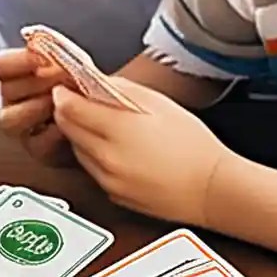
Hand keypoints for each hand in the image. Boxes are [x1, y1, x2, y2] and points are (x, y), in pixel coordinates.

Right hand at [0, 47, 77, 165]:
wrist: (109, 116)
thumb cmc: (87, 86)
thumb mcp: (74, 65)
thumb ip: (57, 53)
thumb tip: (41, 40)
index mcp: (17, 74)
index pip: (1, 65)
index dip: (19, 60)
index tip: (44, 57)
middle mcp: (14, 100)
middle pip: (7, 89)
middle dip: (35, 82)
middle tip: (61, 78)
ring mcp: (22, 127)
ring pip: (9, 119)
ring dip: (35, 108)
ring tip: (60, 102)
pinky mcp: (37, 150)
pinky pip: (35, 144)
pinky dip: (52, 135)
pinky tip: (71, 125)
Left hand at [52, 78, 233, 225]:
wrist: (213, 189)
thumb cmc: (193, 145)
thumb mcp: (158, 103)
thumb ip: (121, 89)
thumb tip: (95, 81)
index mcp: (117, 130)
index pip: (69, 108)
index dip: (63, 95)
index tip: (64, 89)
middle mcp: (107, 157)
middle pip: (67, 129)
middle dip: (68, 113)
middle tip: (77, 102)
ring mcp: (108, 179)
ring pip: (77, 150)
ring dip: (80, 135)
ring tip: (103, 126)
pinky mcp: (113, 194)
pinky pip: (92, 170)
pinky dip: (95, 157)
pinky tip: (116, 150)